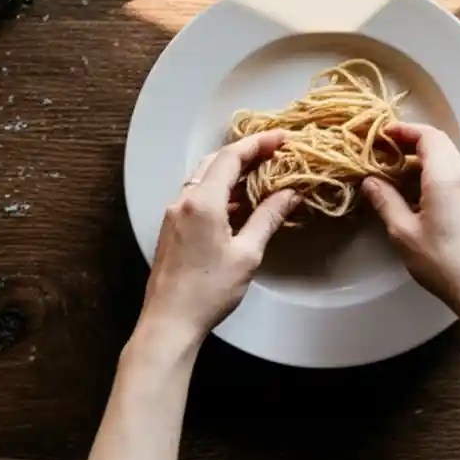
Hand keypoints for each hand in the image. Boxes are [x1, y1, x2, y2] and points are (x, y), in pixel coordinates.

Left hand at [139, 131, 299, 345]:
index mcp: (203, 201)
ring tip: (260, 175)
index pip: (231, 157)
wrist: (170, 321)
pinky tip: (238, 203)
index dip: (258, 143)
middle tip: (273, 153)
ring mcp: (174, 214)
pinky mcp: (172, 229)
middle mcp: (184, 200)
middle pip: (215, 162)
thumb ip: (267, 218)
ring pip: (204, 179)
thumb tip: (289, 194)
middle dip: (245, 153)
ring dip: (231, 172)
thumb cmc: (210, 290)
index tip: (281, 138)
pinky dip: (219, 191)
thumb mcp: (247, 254)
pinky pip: (197, 197)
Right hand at [361, 123, 459, 320]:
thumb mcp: (404, 233)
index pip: (428, 136)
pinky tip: (418, 198)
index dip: (404, 130)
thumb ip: (386, 202)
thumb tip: (371, 182)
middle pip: (440, 145)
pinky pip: (456, 179)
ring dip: (423, 162)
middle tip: (385, 154)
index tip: (382, 135)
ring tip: (396, 178)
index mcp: (446, 178)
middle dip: (411, 144)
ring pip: (449, 162)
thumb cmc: (442, 263)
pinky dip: (435, 177)